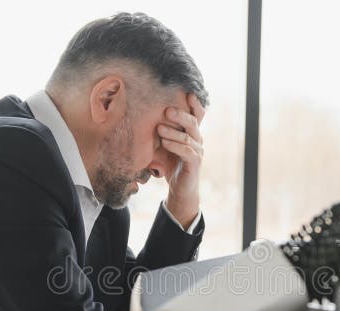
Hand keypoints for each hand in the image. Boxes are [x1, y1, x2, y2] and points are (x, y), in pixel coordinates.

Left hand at [159, 93, 204, 228]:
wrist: (179, 189)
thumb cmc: (170, 164)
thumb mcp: (164, 145)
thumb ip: (160, 131)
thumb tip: (142, 115)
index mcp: (192, 133)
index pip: (197, 115)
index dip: (195, 104)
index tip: (187, 93)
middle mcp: (197, 140)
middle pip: (193, 122)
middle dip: (180, 115)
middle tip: (167, 110)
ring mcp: (198, 152)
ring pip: (187, 137)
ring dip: (173, 131)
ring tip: (159, 128)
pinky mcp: (194, 163)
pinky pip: (186, 151)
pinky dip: (175, 145)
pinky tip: (165, 142)